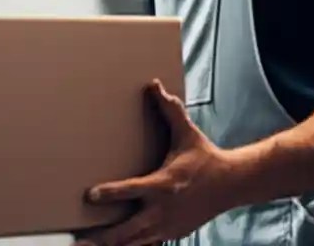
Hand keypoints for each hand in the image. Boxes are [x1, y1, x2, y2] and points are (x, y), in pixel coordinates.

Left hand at [74, 81, 244, 245]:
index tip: (90, 195)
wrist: (233, 185)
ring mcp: (168, 225)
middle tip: (80, 238)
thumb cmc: (206, 158)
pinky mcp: (172, 233)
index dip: (111, 193)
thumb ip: (169, 110)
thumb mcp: (187, 133)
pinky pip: (147, 244)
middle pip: (128, 229)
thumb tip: (154, 85)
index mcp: (164, 184)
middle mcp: (164, 209)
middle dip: (104, 236)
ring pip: (136, 242)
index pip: (132, 190)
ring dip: (113, 245)